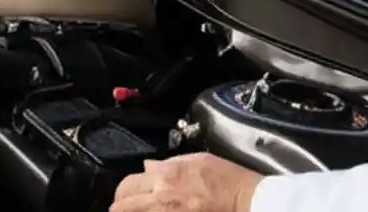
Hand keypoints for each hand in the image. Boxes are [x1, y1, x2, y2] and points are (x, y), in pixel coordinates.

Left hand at [111, 153, 265, 211]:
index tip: (125, 197)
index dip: (124, 192)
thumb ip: (169, 164)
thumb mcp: (198, 160)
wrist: (248, 201)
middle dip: (119, 206)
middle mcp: (161, 197)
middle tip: (121, 209)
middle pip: (122, 205)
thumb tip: (148, 167)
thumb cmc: (226, 179)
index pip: (128, 183)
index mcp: (165, 175)